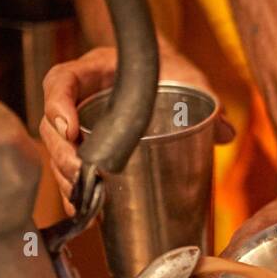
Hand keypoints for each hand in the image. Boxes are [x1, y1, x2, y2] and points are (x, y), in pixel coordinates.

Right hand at [39, 42, 234, 213]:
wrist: (166, 72)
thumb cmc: (170, 69)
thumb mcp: (187, 76)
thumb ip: (206, 98)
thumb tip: (224, 131)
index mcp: (95, 70)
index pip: (60, 81)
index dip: (57, 104)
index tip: (69, 129)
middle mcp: (80, 97)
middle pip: (52, 126)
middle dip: (61, 154)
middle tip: (79, 173)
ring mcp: (80, 124)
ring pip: (57, 152)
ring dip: (64, 177)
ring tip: (81, 199)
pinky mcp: (88, 148)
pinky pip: (70, 168)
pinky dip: (73, 189)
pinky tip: (83, 209)